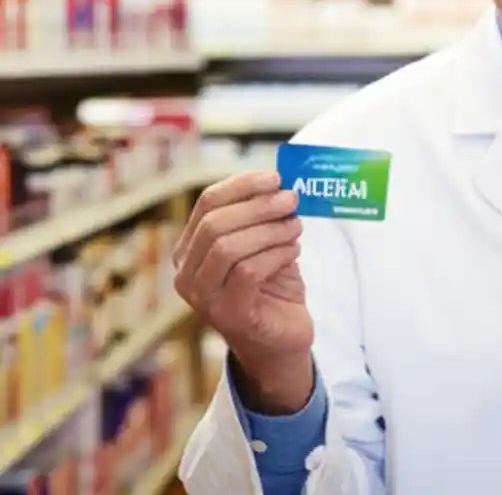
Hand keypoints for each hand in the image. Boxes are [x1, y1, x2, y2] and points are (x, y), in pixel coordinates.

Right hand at [173, 171, 314, 412]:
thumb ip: (264, 217)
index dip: (242, 185)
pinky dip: (276, 254)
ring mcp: (203, 298)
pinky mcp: (228, 314)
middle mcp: (187, 274)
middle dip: (259, 206)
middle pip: (216, 224)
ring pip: (229, 247)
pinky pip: (249, 272)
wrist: (282, 342)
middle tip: (292, 199)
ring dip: (270, 230)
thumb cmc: (272, 289)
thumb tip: (282, 182)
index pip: (207, 204)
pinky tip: (294, 252)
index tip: (275, 177)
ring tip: (296, 227)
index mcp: (191, 249)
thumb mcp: (265, 246)